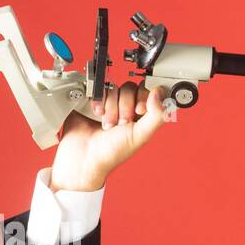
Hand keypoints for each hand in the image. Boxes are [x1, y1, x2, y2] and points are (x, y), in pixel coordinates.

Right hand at [49, 81, 168, 191]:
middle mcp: (127, 108)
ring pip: (115, 88)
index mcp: (142, 116)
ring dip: (111, 108)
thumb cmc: (113, 152)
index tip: (139, 111)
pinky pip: (99, 88)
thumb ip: (156, 115)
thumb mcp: (141, 135)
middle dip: (125, 107)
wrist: (84, 155)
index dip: (144, 97)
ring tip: (107, 125)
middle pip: (131, 88)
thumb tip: (160, 92)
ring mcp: (110, 102)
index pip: (149, 92)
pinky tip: (97, 115)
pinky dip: (99, 102)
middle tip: (121, 124)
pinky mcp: (94, 99)